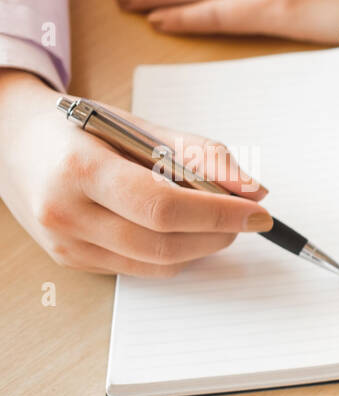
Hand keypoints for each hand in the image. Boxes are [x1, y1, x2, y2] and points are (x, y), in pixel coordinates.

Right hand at [0, 69, 270, 275]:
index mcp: (81, 168)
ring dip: (200, 247)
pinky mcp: (70, 261)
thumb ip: (200, 155)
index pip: (164, 207)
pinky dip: (172, 254)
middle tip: (246, 219)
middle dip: (217, 234)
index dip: (219, 215)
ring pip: (156, 264)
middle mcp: (65, 211)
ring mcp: (65, 243)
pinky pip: (139, 269)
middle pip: (163, 244)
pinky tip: (180, 231)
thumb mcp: (138, 126)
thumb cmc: (79, 128)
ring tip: (217, 222)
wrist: (11, 139)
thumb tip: (254, 190)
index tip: (258, 213)